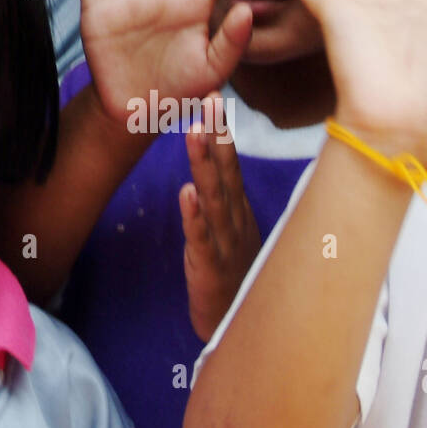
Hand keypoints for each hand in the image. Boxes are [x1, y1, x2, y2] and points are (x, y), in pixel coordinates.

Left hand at [180, 93, 261, 341]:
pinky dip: (194, 216)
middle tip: (210, 97)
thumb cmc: (236, 280)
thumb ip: (227, 203)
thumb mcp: (233, 236)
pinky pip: (201, 239)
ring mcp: (226, 244)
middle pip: (226, 172)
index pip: (231, 165)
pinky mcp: (210, 268)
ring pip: (214, 199)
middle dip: (217, 133)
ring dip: (205, 164)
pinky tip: (185, 193)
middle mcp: (236, 222)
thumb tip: (215, 167)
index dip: (223, 131)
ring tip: (194, 131)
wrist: (241, 332)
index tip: (215, 95)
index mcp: (239, 212)